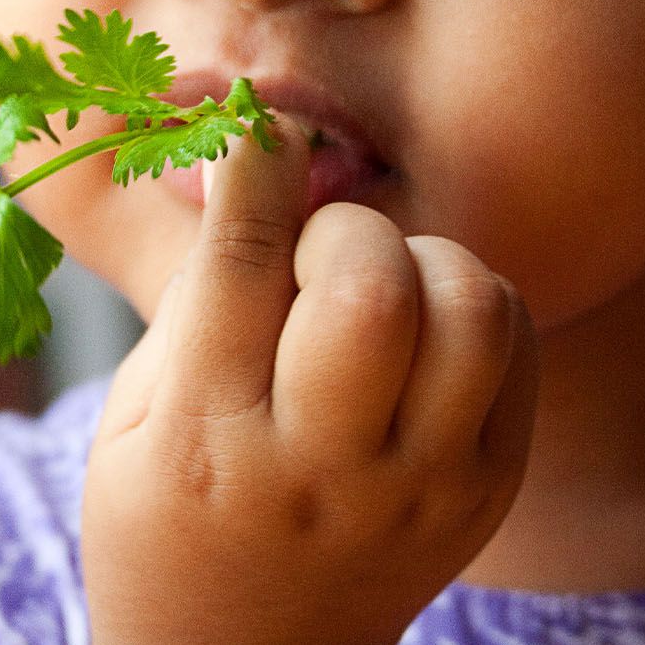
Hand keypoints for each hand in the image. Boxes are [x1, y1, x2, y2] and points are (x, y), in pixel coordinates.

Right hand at [82, 123, 538, 644]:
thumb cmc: (165, 518)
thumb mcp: (129, 417)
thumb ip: (197, 299)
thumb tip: (256, 161)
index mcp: (205, 443)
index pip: (244, 263)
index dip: (255, 160)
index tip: (256, 126)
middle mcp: (321, 470)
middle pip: (374, 286)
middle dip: (343, 229)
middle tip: (316, 259)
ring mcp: (421, 488)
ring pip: (470, 306)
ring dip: (423, 262)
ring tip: (381, 293)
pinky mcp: (487, 492)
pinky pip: (514, 344)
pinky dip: (471, 306)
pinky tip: (422, 333)